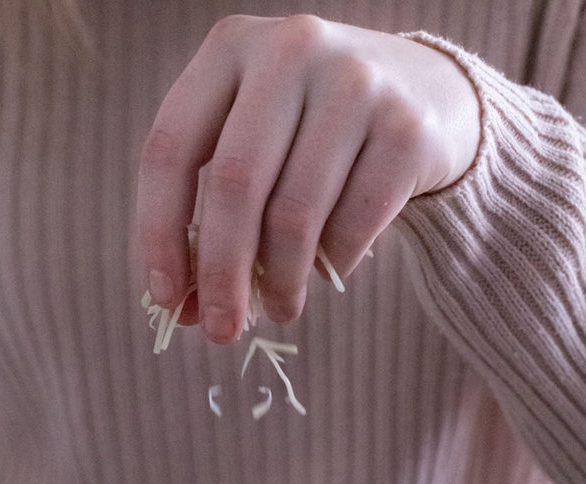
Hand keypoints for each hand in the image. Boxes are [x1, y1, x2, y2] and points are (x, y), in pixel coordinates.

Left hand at [136, 15, 479, 340]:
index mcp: (230, 48)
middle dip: (222, 275)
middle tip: (220, 332)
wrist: (426, 93)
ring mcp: (355, 84)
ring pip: (294, 216)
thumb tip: (182, 310)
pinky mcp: (406, 129)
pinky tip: (329, 269)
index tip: (164, 297)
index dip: (159, 233)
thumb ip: (211, 213)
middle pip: (235, 186)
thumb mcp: (254, 145)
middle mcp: (291, 51)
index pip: (170, 149)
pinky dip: (332, 266)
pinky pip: (351, 228)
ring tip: (281, 308)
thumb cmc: (312, 133)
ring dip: (280, 282)